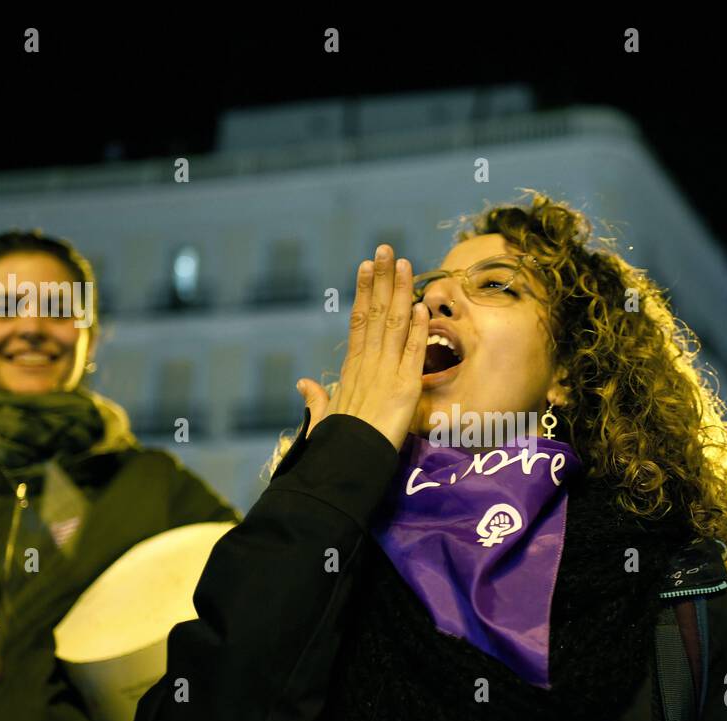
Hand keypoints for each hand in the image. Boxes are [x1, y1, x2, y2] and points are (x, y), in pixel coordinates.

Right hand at [296, 244, 428, 451]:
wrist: (344, 466)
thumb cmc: (334, 447)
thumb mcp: (322, 418)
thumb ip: (316, 398)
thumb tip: (303, 384)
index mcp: (351, 369)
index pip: (358, 321)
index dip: (364, 291)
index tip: (367, 266)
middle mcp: (368, 364)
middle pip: (375, 313)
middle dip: (381, 279)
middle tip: (386, 248)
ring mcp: (386, 374)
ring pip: (394, 324)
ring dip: (401, 292)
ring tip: (404, 263)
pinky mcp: (405, 389)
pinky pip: (415, 354)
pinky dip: (420, 330)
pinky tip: (423, 306)